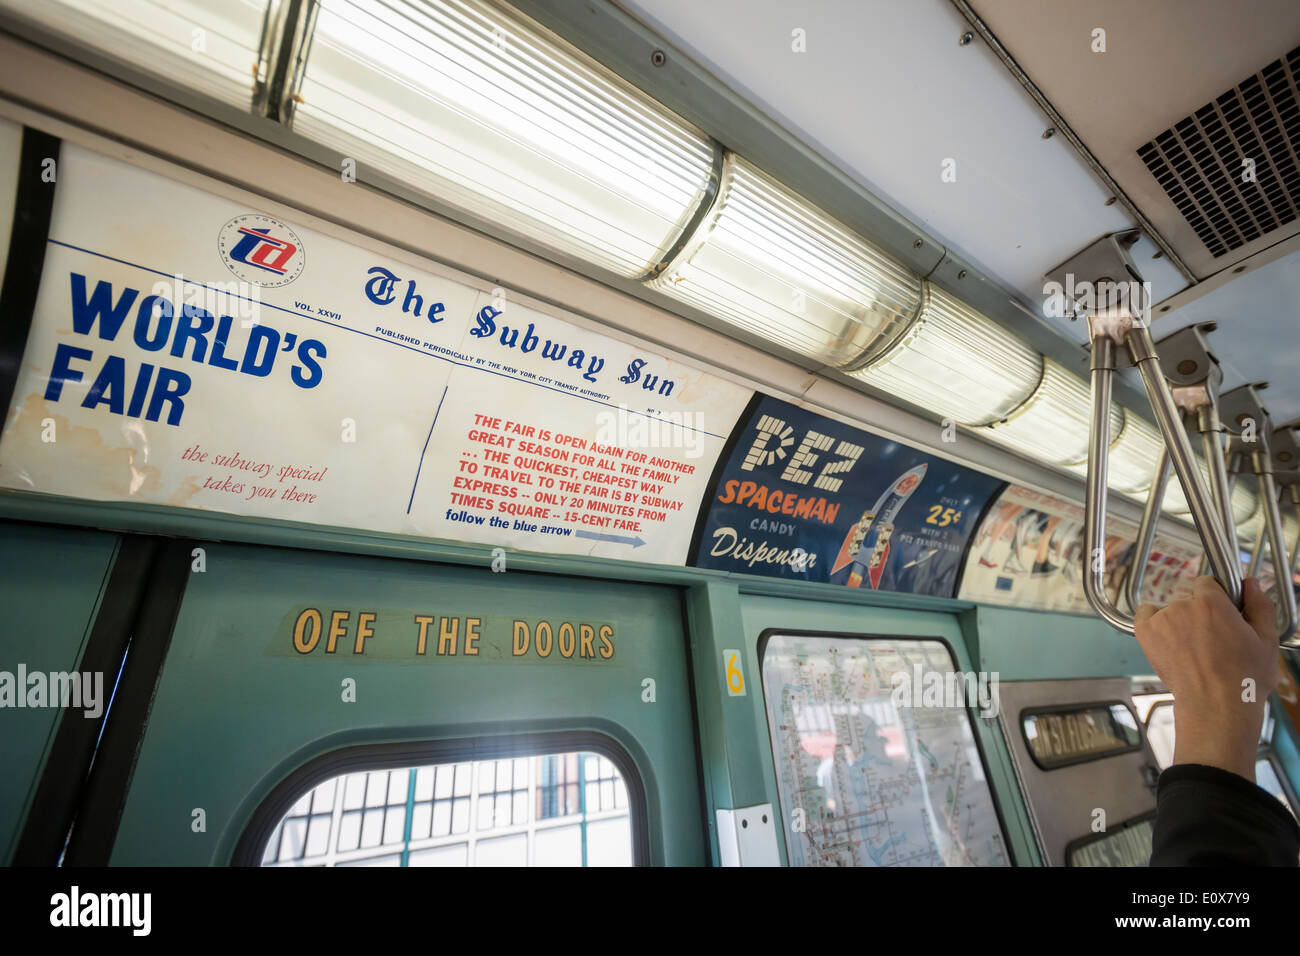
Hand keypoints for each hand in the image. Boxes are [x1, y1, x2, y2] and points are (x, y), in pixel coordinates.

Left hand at [1135, 576, 1277, 780]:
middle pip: (1189, 599)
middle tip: (1211, 640)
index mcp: (1212, 601)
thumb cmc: (1244, 677)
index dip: (1216, 599)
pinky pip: (1145, 615)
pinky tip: (1168, 641)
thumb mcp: (1266, 640)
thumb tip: (1250, 583)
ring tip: (1193, 650)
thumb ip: (1260, 606)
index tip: (1221, 616)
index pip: (1208, 583)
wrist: (1215, 705)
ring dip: (1179, 622)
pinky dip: (1154, 623)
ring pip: (1171, 611)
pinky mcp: (1145, 633)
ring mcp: (1162, 619)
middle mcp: (1183, 605)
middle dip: (1199, 614)